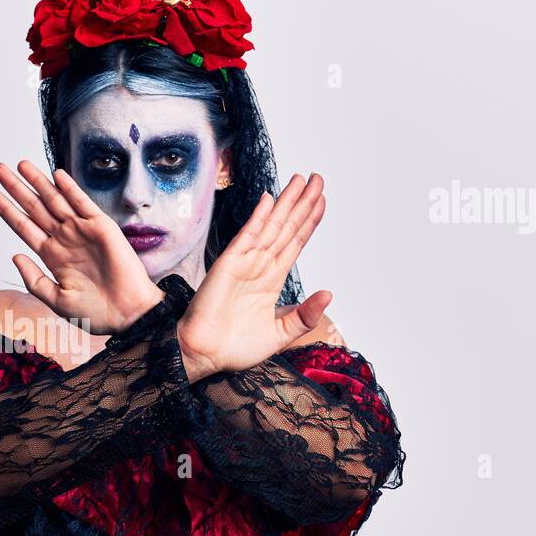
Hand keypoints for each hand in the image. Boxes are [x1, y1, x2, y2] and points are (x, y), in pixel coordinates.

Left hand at [0, 160, 163, 335]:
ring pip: (55, 200)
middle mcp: (65, 239)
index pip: (23, 226)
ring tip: (20, 165)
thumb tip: (14, 256)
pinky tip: (56, 174)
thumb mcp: (56, 299)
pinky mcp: (102, 227)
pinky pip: (82, 203)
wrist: (127, 315)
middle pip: (35, 208)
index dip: (7, 209)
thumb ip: (34, 279)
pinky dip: (70, 189)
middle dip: (16, 188)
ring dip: (38, 182)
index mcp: (52, 256)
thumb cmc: (95, 312)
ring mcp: (82, 231)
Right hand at [176, 173, 333, 380]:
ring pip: (271, 226)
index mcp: (272, 281)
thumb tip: (328, 293)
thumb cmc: (236, 348)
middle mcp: (260, 267)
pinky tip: (269, 200)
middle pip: (286, 228)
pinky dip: (258, 218)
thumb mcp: (281, 334)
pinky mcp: (228, 265)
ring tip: (302, 181)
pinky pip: (247, 237)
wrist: (206, 356)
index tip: (322, 201)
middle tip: (318, 178)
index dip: (309, 221)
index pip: (295, 243)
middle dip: (302, 203)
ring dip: (286, 203)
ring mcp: (244, 263)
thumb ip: (304, 316)